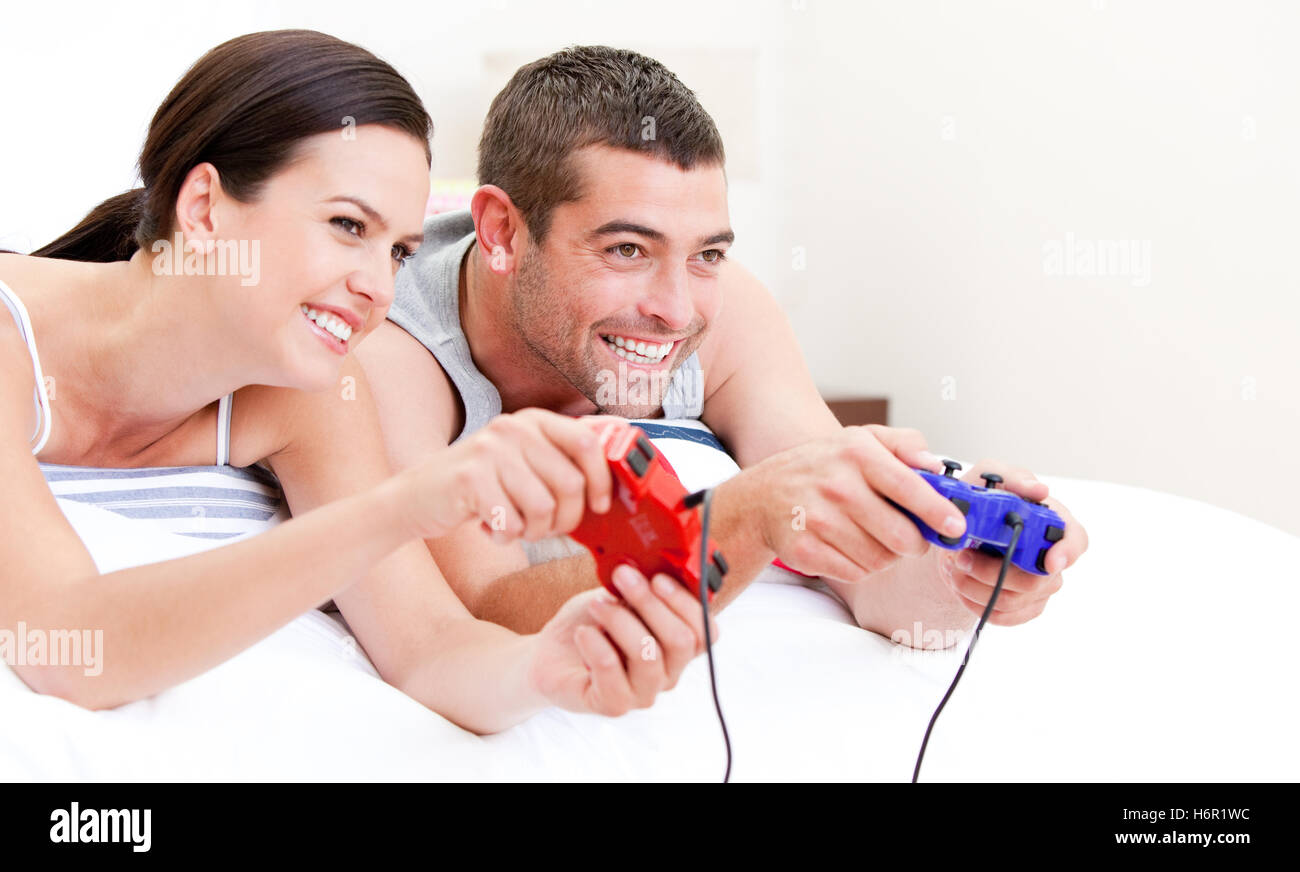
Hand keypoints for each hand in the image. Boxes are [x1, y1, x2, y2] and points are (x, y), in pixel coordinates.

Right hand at [398, 408, 613, 541]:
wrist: (417, 497)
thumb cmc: (481, 485)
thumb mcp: (524, 462)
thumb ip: (563, 458)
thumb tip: (620, 460)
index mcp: (534, 420)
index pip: (588, 443)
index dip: (603, 479)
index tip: (600, 505)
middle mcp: (513, 428)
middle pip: (571, 483)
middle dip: (566, 519)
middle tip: (547, 527)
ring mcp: (490, 450)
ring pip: (544, 508)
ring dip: (535, 531)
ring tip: (517, 526)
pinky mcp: (469, 478)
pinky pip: (512, 523)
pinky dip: (506, 537)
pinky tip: (492, 528)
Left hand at [528, 565, 718, 715]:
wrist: (552, 654)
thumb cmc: (593, 624)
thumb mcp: (621, 598)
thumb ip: (643, 588)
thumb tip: (653, 565)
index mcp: (677, 648)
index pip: (706, 632)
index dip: (686, 603)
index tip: (658, 577)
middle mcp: (668, 674)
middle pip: (681, 641)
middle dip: (650, 602)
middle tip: (622, 577)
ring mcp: (642, 693)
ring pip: (647, 654)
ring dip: (619, 619)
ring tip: (596, 604)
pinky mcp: (612, 704)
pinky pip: (611, 670)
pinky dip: (595, 643)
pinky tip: (583, 632)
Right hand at [747, 425, 969, 581]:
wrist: (763, 496)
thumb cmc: (822, 468)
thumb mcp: (861, 440)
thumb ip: (905, 444)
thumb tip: (936, 466)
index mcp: (857, 453)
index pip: (910, 487)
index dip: (938, 513)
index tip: (956, 528)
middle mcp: (837, 485)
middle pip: (901, 537)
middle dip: (914, 543)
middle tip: (909, 537)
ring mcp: (818, 520)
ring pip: (881, 560)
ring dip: (885, 556)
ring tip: (870, 537)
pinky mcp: (805, 550)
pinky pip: (856, 574)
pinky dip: (860, 567)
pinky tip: (847, 547)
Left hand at [936, 459, 1087, 625]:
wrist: (956, 530)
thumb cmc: (982, 499)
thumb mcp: (989, 477)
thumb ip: (1014, 478)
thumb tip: (1039, 490)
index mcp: (1054, 523)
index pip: (1077, 541)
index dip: (1066, 553)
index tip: (1049, 562)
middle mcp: (1052, 558)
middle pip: (1036, 580)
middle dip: (992, 571)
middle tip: (962, 556)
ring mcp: (1039, 587)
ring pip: (1011, 600)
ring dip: (973, 585)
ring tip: (953, 565)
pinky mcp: (1020, 607)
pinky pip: (1001, 616)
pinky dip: (973, 601)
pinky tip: (958, 582)